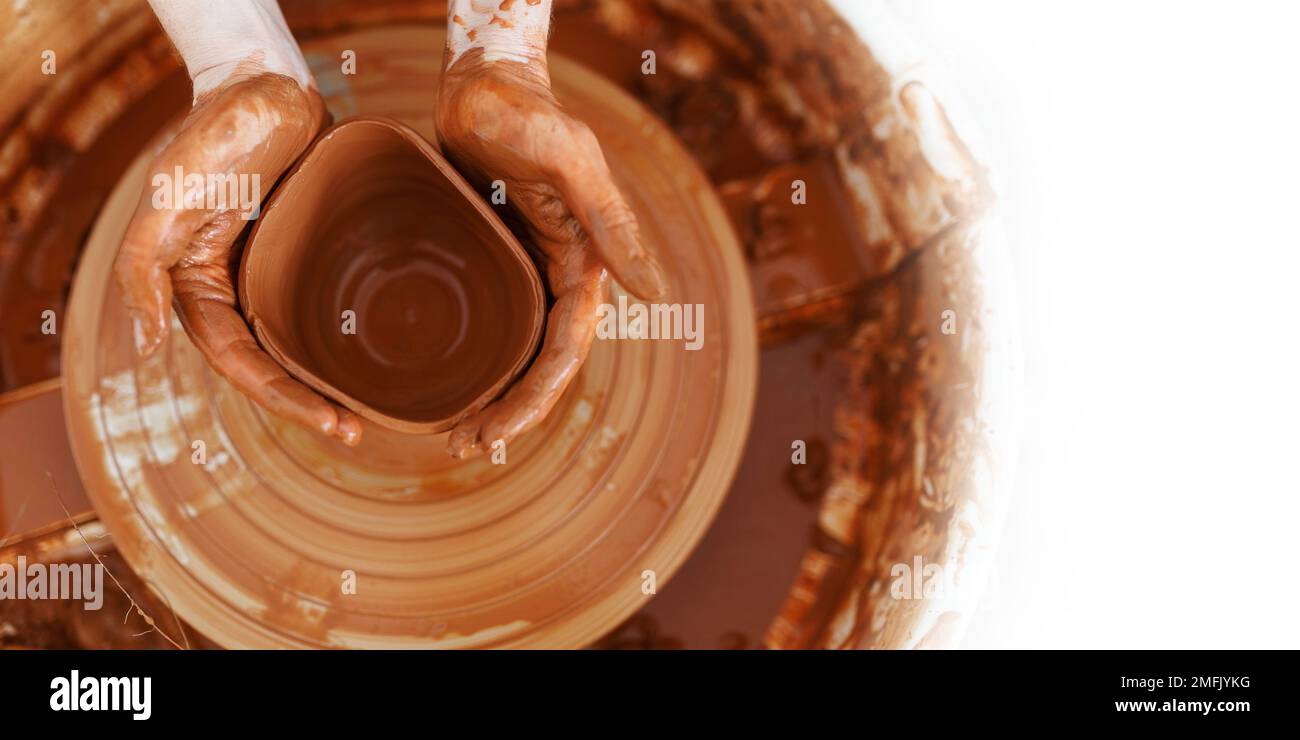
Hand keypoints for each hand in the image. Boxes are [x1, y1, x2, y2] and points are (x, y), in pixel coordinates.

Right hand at [113, 72, 362, 445]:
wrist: (266, 85)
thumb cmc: (214, 137)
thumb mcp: (167, 200)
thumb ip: (143, 269)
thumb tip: (144, 344)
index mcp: (199, 290)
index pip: (242, 364)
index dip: (284, 399)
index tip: (332, 422)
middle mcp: (238, 290)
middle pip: (276, 365)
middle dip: (311, 404)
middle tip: (358, 431)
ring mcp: (278, 273)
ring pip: (304, 343)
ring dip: (333, 380)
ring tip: (373, 411)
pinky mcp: (314, 253)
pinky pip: (330, 303)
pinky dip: (348, 334)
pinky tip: (381, 354)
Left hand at [436, 53, 665, 457]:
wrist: (484, 84)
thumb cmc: (528, 114)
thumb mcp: (570, 162)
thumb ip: (613, 224)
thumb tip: (657, 295)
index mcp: (586, 265)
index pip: (566, 352)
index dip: (535, 398)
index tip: (497, 432)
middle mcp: (562, 277)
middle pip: (544, 365)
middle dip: (513, 412)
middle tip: (467, 447)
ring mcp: (530, 272)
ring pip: (520, 351)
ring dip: (496, 396)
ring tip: (458, 435)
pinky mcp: (499, 262)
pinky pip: (496, 324)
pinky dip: (480, 359)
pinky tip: (452, 382)